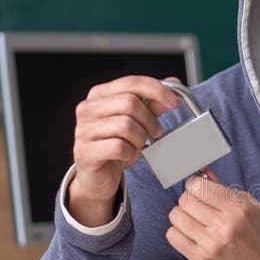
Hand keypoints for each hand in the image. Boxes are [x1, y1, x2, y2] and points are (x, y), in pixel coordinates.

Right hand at [68, 76, 180, 226]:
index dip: (157, 90)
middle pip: (130, 103)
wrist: (97, 177)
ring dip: (140, 138)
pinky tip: (128, 155)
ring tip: (139, 145)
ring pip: (125, 125)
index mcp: (99, 94)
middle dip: (150, 120)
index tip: (174, 103)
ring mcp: (83, 130)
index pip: (131, 82)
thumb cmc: (116, 146)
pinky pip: (118, 147)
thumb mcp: (138, 122)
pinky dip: (130, 152)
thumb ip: (153, 104)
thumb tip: (174, 84)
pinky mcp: (84, 151)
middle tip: (156, 133)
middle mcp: (87, 108)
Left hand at [166, 169, 259, 259]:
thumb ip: (225, 189)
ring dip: (182, 215)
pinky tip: (189, 233)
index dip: (195, 185)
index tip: (199, 189)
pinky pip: (173, 237)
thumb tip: (202, 174)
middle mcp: (224, 226)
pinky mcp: (202, 259)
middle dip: (189, 199)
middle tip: (198, 205)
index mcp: (238, 209)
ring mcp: (211, 244)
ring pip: (176, 216)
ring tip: (193, 219)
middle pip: (185, 200)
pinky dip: (178, 231)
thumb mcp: (251, 205)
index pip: (199, 186)